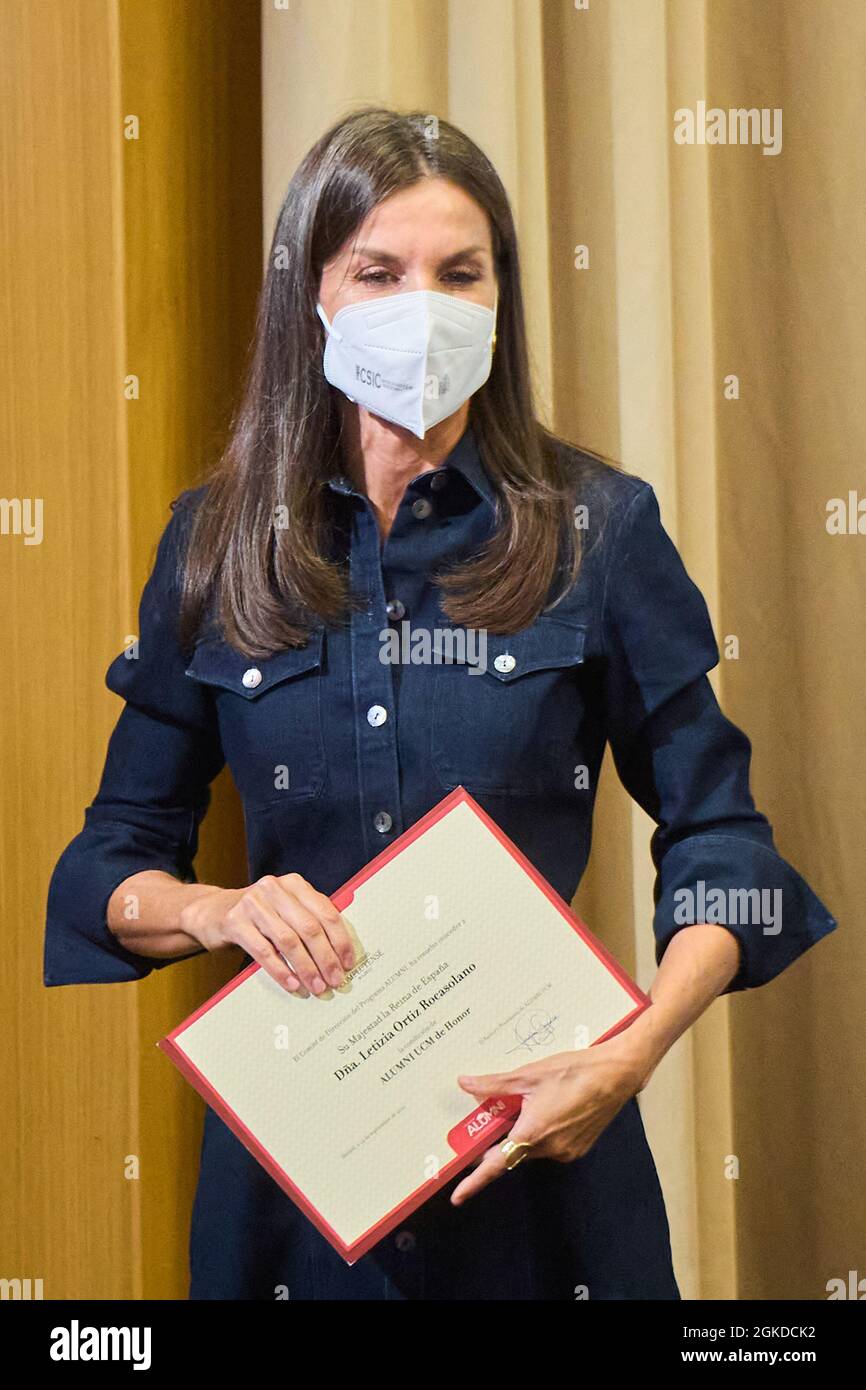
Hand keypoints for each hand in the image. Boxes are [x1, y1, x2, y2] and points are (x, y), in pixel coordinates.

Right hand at [179, 873, 355, 994]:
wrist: (212, 912)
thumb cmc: (258, 915)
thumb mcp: (284, 908)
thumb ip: (308, 919)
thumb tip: (340, 953)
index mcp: (294, 884)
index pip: (326, 912)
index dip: (340, 940)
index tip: (348, 963)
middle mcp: (274, 889)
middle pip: (309, 928)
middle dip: (326, 958)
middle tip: (335, 980)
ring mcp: (253, 904)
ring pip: (288, 941)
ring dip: (306, 968)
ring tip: (316, 987)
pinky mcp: (235, 922)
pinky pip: (263, 951)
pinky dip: (281, 971)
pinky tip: (292, 985)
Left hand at [450, 1033, 656, 1204]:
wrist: (616, 1074)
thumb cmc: (573, 1071)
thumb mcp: (529, 1074)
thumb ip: (495, 1085)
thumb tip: (465, 1083)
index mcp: (533, 1132)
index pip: (497, 1164)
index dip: (475, 1182)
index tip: (457, 1197)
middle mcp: (549, 1148)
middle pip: (514, 1152)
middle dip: (499, 1144)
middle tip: (487, 1127)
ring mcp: (567, 1151)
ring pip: (533, 1148)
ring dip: (524, 1135)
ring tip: (528, 1106)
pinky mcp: (579, 1148)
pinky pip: (551, 1147)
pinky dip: (542, 1135)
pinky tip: (548, 1111)